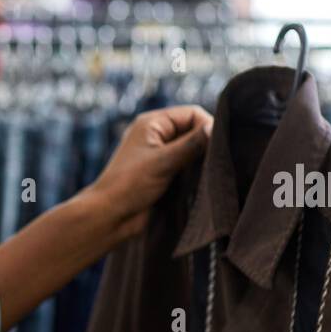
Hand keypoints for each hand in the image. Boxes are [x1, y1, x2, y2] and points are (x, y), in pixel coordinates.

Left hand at [78, 105, 212, 241]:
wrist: (110, 217)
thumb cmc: (130, 185)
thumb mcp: (163, 162)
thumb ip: (191, 144)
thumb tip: (216, 127)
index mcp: (153, 123)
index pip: (192, 114)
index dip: (208, 127)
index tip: (220, 146)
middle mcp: (157, 135)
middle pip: (194, 131)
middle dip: (207, 144)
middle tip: (219, 161)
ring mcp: (160, 155)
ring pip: (192, 150)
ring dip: (202, 160)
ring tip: (212, 172)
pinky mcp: (163, 173)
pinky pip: (187, 166)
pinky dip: (196, 172)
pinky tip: (204, 180)